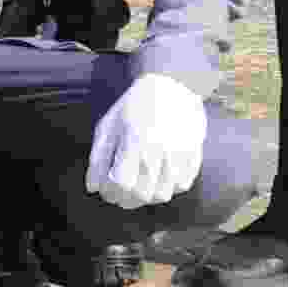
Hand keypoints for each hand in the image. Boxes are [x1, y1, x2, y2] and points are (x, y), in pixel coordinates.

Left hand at [86, 72, 207, 208]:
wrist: (172, 86)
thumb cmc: (133, 106)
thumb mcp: (109, 126)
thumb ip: (99, 158)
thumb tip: (92, 188)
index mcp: (135, 140)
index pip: (122, 184)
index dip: (111, 193)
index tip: (106, 192)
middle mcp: (160, 150)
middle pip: (142, 195)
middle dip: (127, 200)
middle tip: (120, 196)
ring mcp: (180, 154)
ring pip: (164, 195)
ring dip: (147, 197)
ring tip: (138, 188)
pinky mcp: (194, 155)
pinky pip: (182, 185)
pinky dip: (168, 188)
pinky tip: (158, 178)